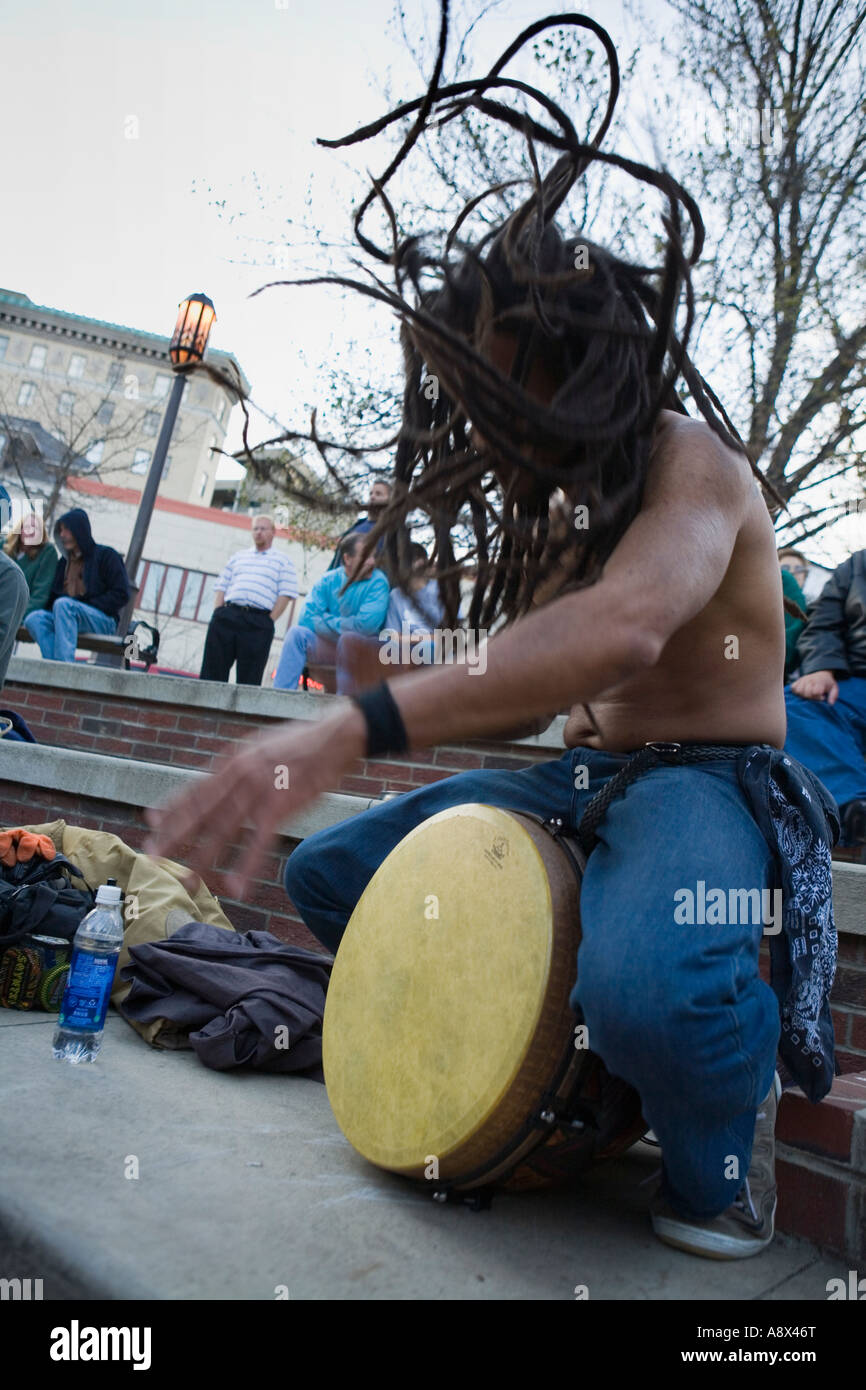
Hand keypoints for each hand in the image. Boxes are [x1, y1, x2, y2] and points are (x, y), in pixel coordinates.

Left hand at [144, 708, 366, 896]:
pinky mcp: (282, 806)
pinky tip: (235, 886)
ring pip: (224, 831)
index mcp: (232, 761)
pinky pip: (259, 842)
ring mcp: (259, 790)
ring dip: (204, 859)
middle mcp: (239, 774)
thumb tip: (217, 778)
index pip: (194, 789)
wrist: (335, 736)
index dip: (171, 809)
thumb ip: (237, 766)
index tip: (150, 825)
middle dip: (174, 837)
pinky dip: (246, 867)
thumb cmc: (299, 743)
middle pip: (200, 812)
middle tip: (152, 858)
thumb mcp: (259, 747)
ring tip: (188, 882)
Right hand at [790, 669, 838, 703]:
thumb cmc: (828, 683)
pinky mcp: (798, 680)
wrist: (822, 673)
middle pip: (806, 693)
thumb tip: (830, 704)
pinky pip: (793, 688)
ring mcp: (803, 680)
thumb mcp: (834, 688)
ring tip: (809, 694)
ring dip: (803, 695)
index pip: (815, 692)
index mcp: (819, 682)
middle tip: (816, 696)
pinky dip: (796, 691)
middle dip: (811, 697)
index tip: (822, 697)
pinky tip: (803, 692)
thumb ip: (833, 696)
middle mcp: (810, 680)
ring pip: (799, 691)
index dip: (818, 697)